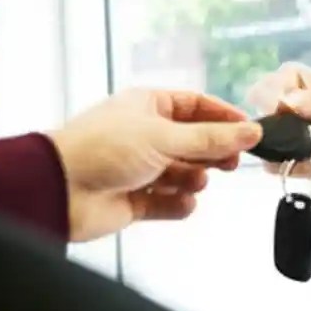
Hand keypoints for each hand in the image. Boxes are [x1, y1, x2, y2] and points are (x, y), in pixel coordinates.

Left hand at [48, 89, 263, 242]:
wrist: (58, 190)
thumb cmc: (101, 149)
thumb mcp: (165, 137)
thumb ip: (212, 139)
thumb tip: (252, 131)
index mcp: (147, 107)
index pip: (196, 106)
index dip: (224, 117)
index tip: (249, 131)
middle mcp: (144, 135)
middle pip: (193, 142)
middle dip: (213, 153)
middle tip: (231, 163)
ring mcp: (139, 168)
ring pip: (183, 174)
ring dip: (194, 180)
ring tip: (195, 183)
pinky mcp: (133, 199)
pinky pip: (167, 202)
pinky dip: (177, 204)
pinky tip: (180, 203)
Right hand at [245, 62, 310, 230]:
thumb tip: (286, 102)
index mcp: (297, 83)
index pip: (272, 82)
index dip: (270, 93)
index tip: (277, 107)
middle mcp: (285, 108)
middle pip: (259, 110)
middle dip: (265, 121)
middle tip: (280, 130)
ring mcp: (284, 136)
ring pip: (262, 139)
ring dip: (267, 144)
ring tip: (287, 149)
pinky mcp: (289, 163)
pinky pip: (274, 165)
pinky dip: (277, 166)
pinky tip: (285, 165)